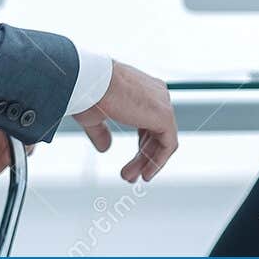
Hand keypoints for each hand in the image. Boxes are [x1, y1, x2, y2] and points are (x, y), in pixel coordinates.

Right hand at [73, 61, 178, 182]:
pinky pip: (169, 144)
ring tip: (131, 178)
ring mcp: (162, 103)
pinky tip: (146, 173)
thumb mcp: (95, 116)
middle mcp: (157, 94)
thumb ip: (102, 132)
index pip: (149, 123)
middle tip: (129, 176)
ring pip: (162, 140)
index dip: (141, 147)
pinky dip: (158, 160)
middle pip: (156, 133)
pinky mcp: (164, 115)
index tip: (130, 165)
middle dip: (143, 158)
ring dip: (147, 163)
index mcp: (143, 89)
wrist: (90, 81)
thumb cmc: (88, 91)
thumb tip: (105, 148)